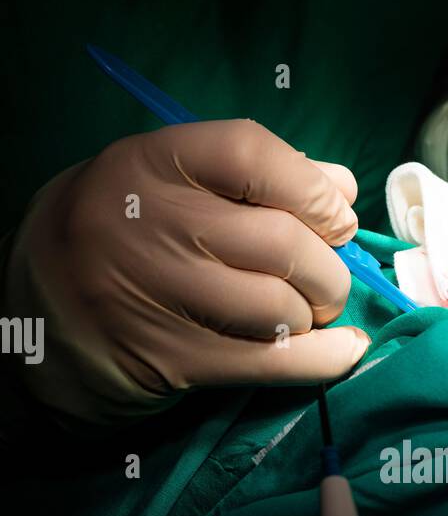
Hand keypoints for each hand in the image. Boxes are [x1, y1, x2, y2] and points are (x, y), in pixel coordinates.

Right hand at [5, 120, 370, 422]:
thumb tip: (341, 188)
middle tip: (330, 276)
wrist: (39, 320)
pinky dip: (323, 358)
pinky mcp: (174, 360)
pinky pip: (272, 361)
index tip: (336, 212)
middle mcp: (149, 227)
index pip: (249, 153)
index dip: (310, 185)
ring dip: (316, 311)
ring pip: (280, 306)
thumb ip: (245, 176)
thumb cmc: (117, 238)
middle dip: (328, 265)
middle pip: (278, 241)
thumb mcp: (158, 185)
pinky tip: (341, 349)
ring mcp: (159, 298)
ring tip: (310, 309)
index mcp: (146, 165)